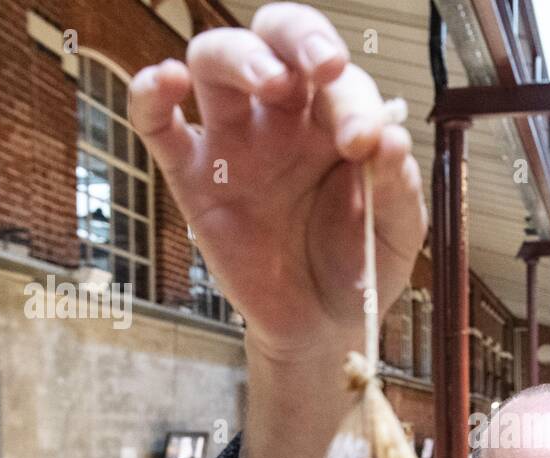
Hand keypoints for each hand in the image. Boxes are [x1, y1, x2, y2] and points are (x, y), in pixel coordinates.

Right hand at [127, 3, 426, 360]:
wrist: (323, 327)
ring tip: (270, 79)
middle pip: (274, 40)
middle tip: (324, 67)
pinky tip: (165, 80)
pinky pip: (159, 126)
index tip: (364, 142)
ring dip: (240, 56)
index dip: (352, 98)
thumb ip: (397, 186)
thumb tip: (389, 137)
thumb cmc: (360, 268)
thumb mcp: (398, 232)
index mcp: (336, 120)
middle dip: (299, 37)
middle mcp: (284, 119)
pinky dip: (151, 95)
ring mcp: (235, 143)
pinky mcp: (193, 179)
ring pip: (216, 63)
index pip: (338, 80)